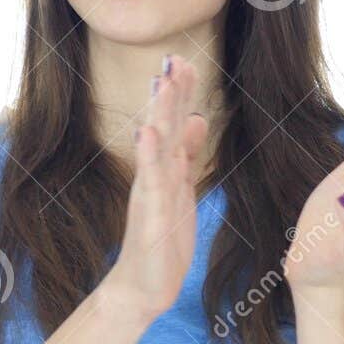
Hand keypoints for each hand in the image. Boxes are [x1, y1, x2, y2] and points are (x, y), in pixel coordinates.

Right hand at [100, 54, 209, 325]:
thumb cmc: (162, 239)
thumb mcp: (182, 189)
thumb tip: (199, 118)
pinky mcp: (150, 214)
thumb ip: (188, 154)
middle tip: (173, 58)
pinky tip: (148, 133)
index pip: (175, 123)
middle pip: (165, 126)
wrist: (143, 284)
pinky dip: (150, 156)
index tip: (183, 60)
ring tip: (162, 83)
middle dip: (170, 93)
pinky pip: (151, 181)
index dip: (180, 94)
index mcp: (167, 168)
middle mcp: (156, 174)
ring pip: (157, 147)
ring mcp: (151, 192)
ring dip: (160, 114)